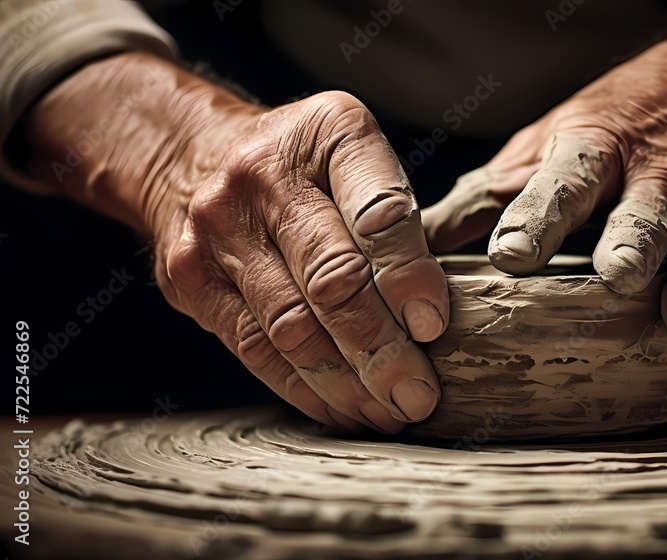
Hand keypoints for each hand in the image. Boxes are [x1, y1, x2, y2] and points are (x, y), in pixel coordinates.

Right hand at [25, 53, 448, 431]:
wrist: (192, 151)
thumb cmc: (303, 165)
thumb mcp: (357, 155)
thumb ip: (395, 218)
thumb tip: (436, 316)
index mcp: (330, 133)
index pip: (378, 215)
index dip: (409, 278)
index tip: (433, 327)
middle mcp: (265, 175)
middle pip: (333, 279)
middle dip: (383, 348)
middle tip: (418, 394)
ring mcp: (219, 228)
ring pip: (292, 326)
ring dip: (348, 382)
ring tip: (388, 411)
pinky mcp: (189, 279)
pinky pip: (254, 348)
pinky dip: (305, 388)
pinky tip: (342, 408)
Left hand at [423, 34, 666, 372]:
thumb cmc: (601, 134)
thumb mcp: (540, 153)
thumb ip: (484, 198)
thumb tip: (412, 240)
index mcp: (592, 154)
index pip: (563, 183)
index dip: (538, 218)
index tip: (512, 254)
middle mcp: (648, 178)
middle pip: (640, 212)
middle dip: (630, 243)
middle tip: (618, 275)